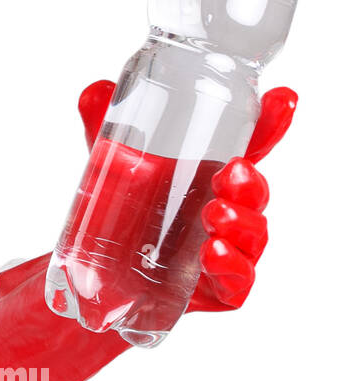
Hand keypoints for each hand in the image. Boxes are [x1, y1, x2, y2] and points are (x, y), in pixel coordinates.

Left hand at [77, 80, 297, 312]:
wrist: (97, 277)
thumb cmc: (123, 213)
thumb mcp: (110, 166)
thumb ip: (103, 127)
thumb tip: (96, 91)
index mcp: (209, 176)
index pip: (250, 146)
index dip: (271, 122)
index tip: (283, 97)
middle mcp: (224, 210)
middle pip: (253, 193)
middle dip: (249, 183)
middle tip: (230, 172)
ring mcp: (225, 251)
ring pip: (252, 237)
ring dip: (242, 224)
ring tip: (216, 214)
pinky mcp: (217, 289)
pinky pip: (237, 282)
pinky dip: (232, 268)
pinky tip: (213, 254)